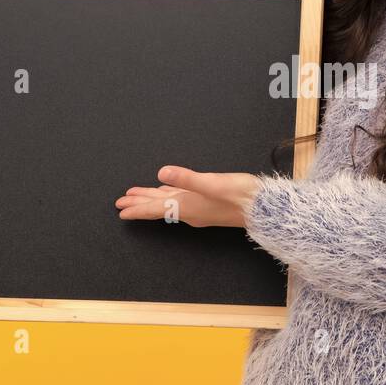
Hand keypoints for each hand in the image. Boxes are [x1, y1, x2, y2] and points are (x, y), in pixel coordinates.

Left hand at [115, 166, 264, 228]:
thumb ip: (186, 178)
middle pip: (158, 207)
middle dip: (139, 203)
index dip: (137, 208)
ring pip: (168, 203)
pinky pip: (180, 200)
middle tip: (120, 203)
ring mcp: (199, 208)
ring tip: (135, 196)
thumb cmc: (241, 196)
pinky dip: (168, 195)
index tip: (121, 211)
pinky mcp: (208, 203)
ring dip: (151, 199)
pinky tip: (166, 191)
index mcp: (188, 206)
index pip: (155, 208)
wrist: (264, 209)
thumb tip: (161, 173)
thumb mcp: (213, 183)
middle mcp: (190, 210)